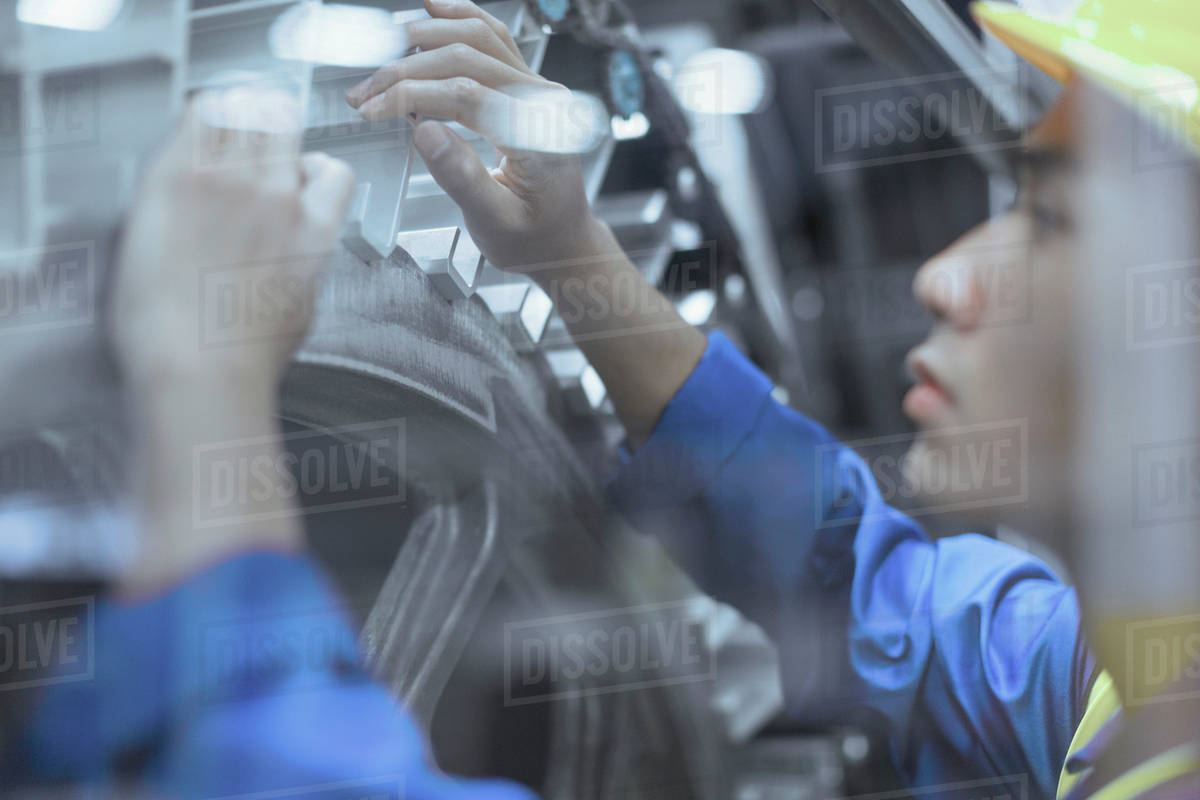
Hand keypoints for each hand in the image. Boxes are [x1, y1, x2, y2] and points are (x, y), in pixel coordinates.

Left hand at [113, 89, 354, 389]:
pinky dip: (197, 117)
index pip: (331, 169)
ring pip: (244, 110)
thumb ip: (301, 262)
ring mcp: (227, 183)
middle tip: (249, 143)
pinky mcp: (176, 180)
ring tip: (218, 129)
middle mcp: (278, 196)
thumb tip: (291, 251)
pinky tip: (188, 131)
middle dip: (269, 132)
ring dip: (233, 117)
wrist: (199, 366)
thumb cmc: (244, 354)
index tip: (294, 178)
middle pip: (286, 126)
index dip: (310, 170)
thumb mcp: (301, 307)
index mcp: (315, 231)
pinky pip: (196, 117)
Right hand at [346, 0, 606, 271]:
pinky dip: (461, 19)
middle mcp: (544, 100)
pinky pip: (496, 39)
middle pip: (467, 58)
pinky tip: (433, 7)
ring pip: (481, 37)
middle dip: (407, 70)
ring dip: (427, 37)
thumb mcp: (495, 222)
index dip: (412, 95)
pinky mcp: (527, 87)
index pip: (466, 94)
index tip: (372, 109)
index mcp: (539, 133)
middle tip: (364, 93)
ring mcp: (538, 89)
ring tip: (383, 52)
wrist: (563, 243)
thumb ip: (463, 178)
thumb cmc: (533, 239)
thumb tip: (425, 132)